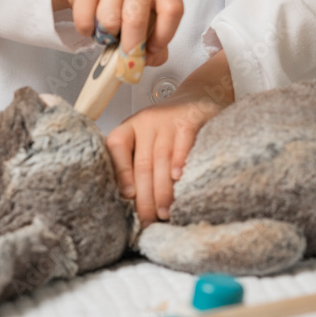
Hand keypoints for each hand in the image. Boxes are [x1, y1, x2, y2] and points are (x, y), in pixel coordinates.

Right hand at [51, 0, 182, 65]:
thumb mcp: (148, 13)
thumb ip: (155, 40)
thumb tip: (146, 60)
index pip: (172, 10)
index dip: (164, 36)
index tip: (151, 50)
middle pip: (136, 20)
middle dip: (130, 47)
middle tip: (125, 55)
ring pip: (109, 22)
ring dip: (106, 36)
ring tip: (108, 30)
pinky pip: (85, 19)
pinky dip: (86, 30)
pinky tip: (92, 22)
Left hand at [105, 50, 234, 226]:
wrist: (199, 95)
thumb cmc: (169, 128)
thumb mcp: (148, 138)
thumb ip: (137, 162)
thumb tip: (132, 203)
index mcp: (131, 127)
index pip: (116, 146)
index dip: (120, 172)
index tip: (127, 197)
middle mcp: (147, 121)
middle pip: (142, 163)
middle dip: (145, 196)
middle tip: (150, 221)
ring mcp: (168, 120)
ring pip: (161, 158)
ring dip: (163, 189)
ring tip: (164, 212)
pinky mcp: (191, 119)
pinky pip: (183, 142)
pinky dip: (180, 160)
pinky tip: (179, 178)